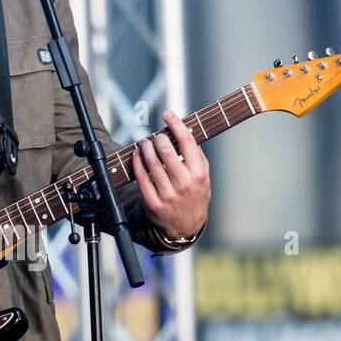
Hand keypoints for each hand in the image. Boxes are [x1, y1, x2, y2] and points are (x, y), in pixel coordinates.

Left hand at [132, 110, 209, 240]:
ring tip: (144, 143)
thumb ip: (197, 156)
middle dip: (158, 138)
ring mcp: (168, 194)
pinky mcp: (153, 202)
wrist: (185, 226)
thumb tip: (185, 131)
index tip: (168, 115)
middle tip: (155, 136)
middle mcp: (184, 183)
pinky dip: (137, 162)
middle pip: (166, 150)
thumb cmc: (195, 196)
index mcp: (198, 174)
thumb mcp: (203, 177)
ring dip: (145, 148)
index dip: (176, 124)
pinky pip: (141, 177)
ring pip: (152, 162)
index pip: (187, 141)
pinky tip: (137, 155)